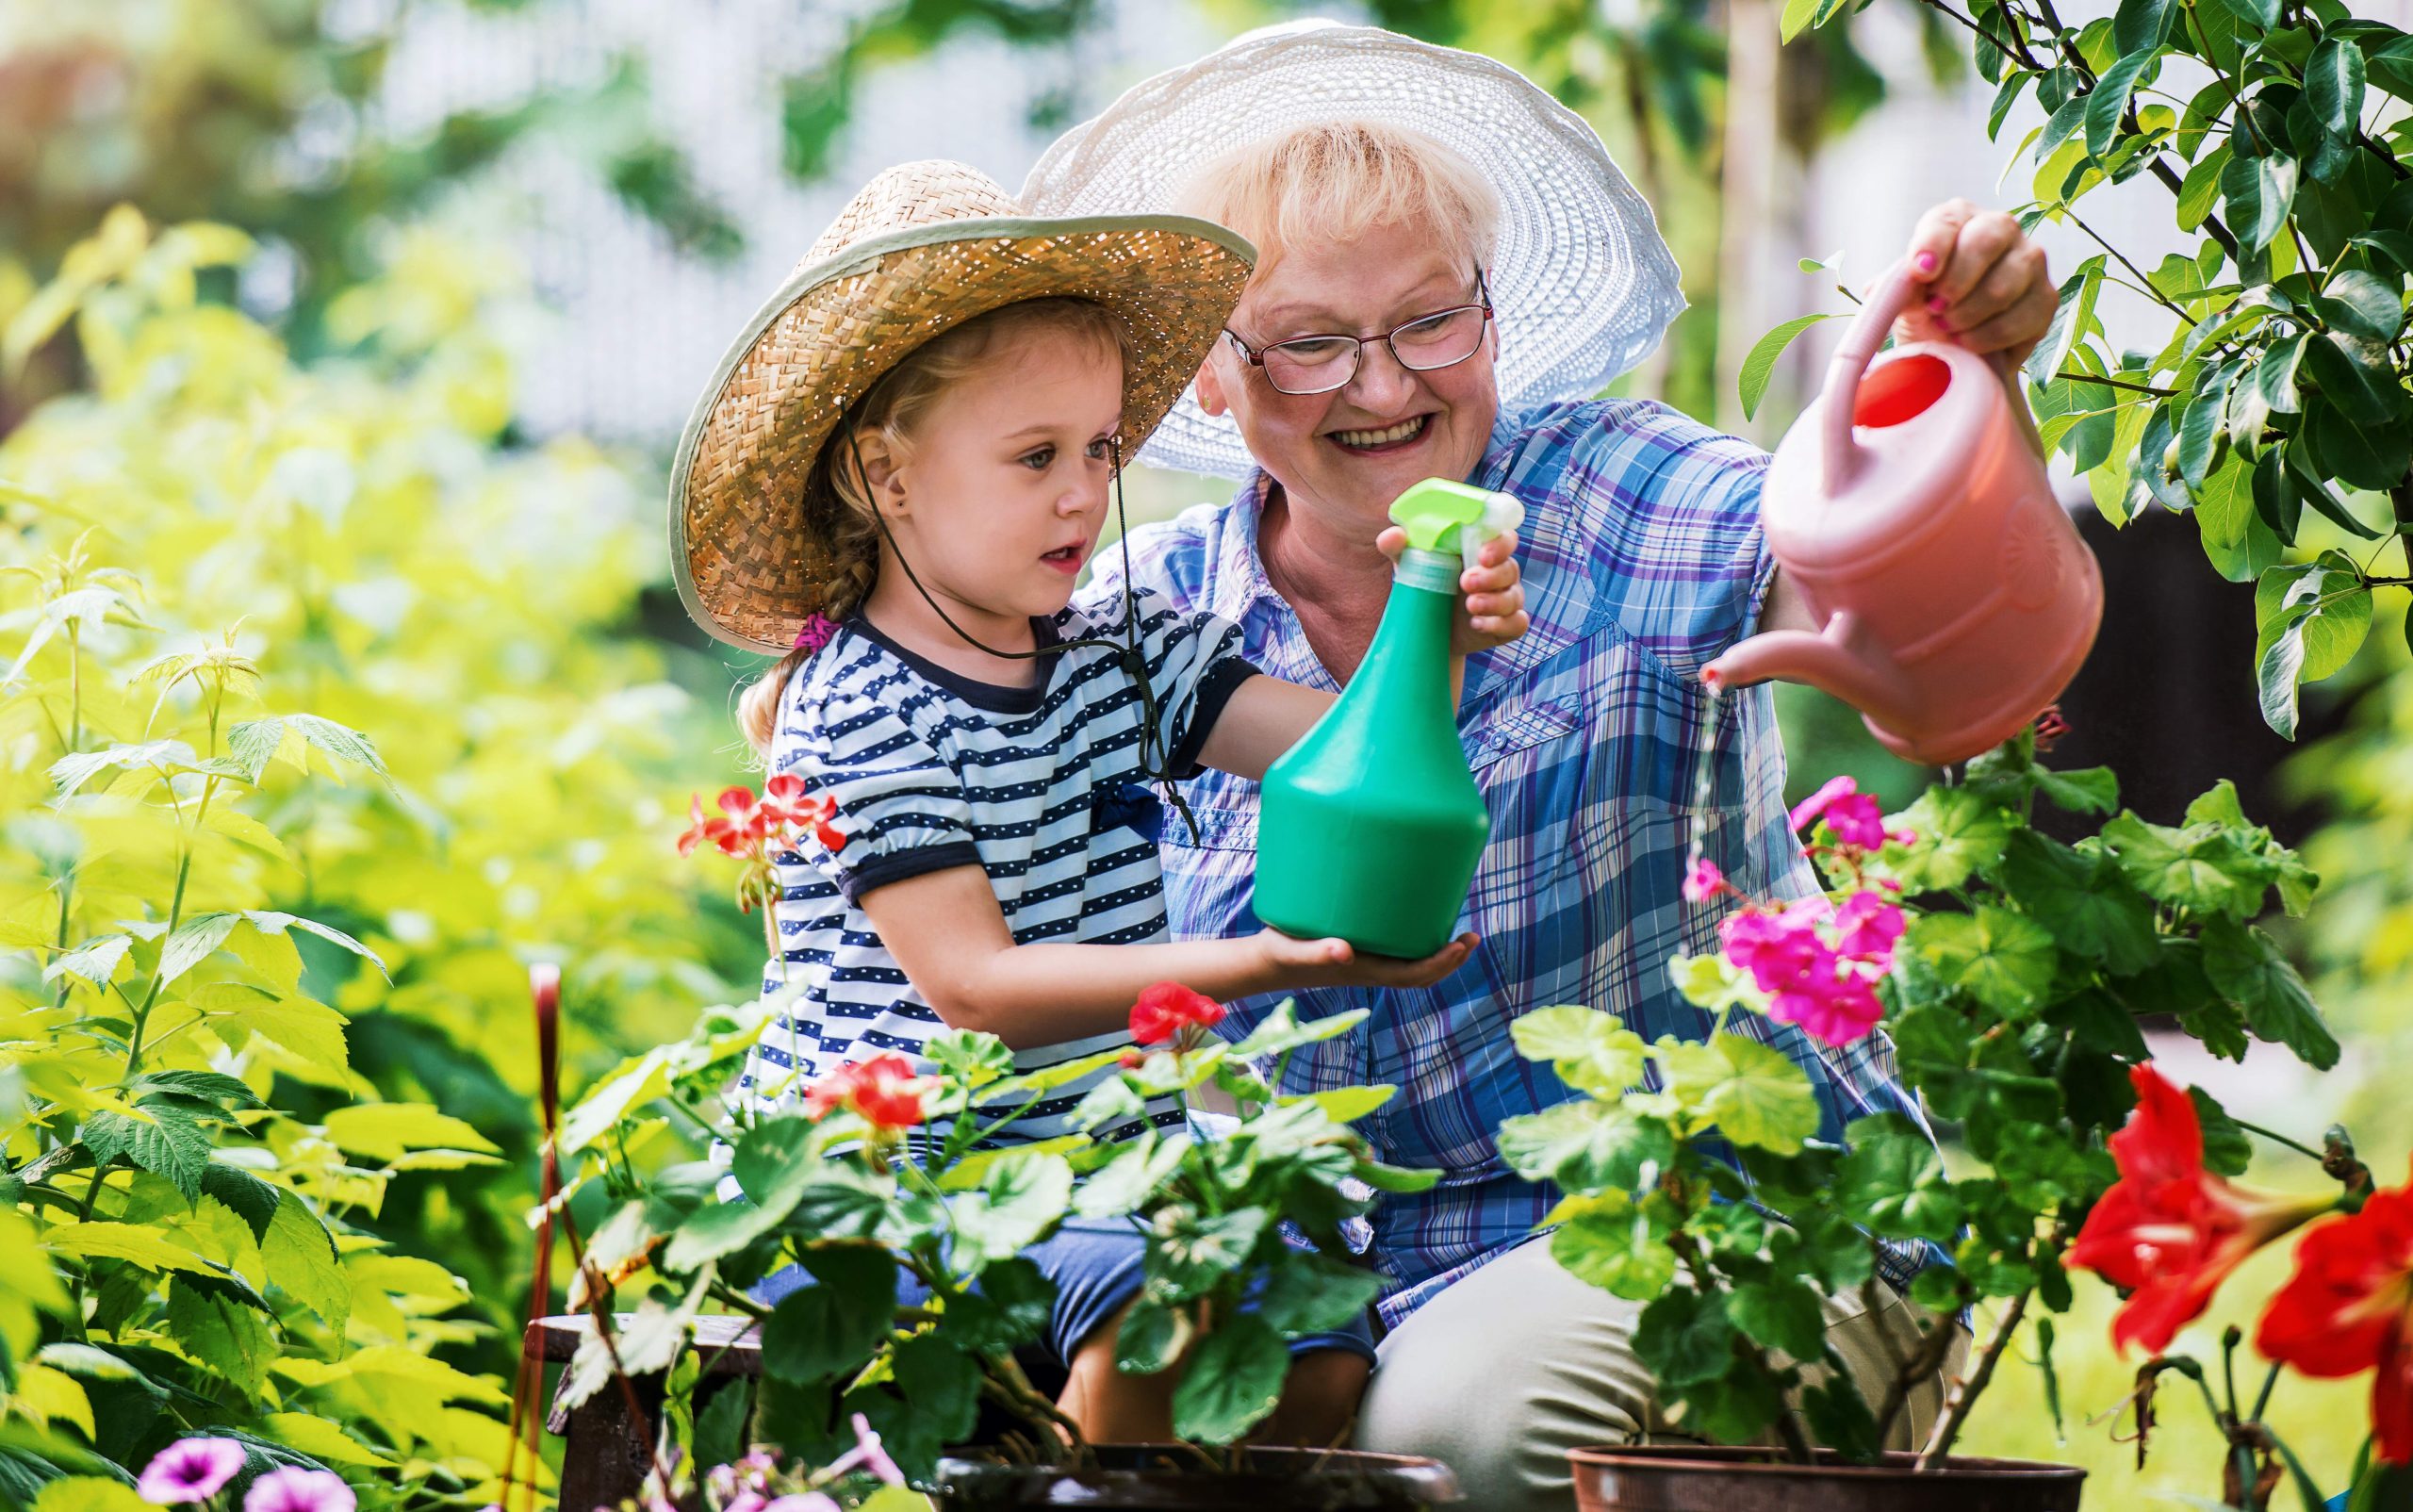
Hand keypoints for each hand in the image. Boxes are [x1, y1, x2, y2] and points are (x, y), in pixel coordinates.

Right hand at [1253, 927, 1478, 989]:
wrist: (1266, 961)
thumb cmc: (1281, 954)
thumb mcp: (1296, 950)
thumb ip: (1318, 951)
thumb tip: (1344, 951)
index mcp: (1366, 972)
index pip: (1415, 975)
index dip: (1442, 964)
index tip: (1462, 945)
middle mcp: (1374, 968)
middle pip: (1423, 973)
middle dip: (1451, 959)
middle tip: (1472, 935)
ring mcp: (1369, 960)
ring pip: (1414, 962)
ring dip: (1440, 951)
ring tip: (1457, 928)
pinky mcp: (1360, 948)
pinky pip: (1398, 949)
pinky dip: (1417, 938)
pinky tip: (1418, 914)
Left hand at [1376, 526, 1530, 655]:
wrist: (1427, 631)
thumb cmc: (1426, 585)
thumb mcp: (1411, 565)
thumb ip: (1399, 547)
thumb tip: (1392, 536)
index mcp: (1482, 550)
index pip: (1504, 538)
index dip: (1500, 544)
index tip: (1482, 555)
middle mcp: (1500, 572)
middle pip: (1510, 568)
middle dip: (1491, 576)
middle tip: (1466, 582)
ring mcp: (1506, 599)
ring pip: (1514, 597)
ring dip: (1494, 601)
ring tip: (1471, 605)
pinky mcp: (1507, 625)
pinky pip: (1517, 623)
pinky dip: (1500, 624)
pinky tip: (1477, 624)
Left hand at [1887, 198, 2055, 367]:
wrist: (1956, 351)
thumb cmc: (1925, 311)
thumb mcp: (1904, 298)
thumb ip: (1897, 288)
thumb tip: (1892, 286)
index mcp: (1958, 219)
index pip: (1947, 221)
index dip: (1932, 246)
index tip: (1919, 273)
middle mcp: (2000, 229)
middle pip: (1985, 242)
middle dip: (1954, 283)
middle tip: (1935, 310)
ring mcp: (2030, 261)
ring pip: (2003, 285)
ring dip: (1967, 316)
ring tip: (1947, 329)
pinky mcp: (2046, 298)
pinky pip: (2021, 319)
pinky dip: (1988, 337)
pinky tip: (1970, 343)